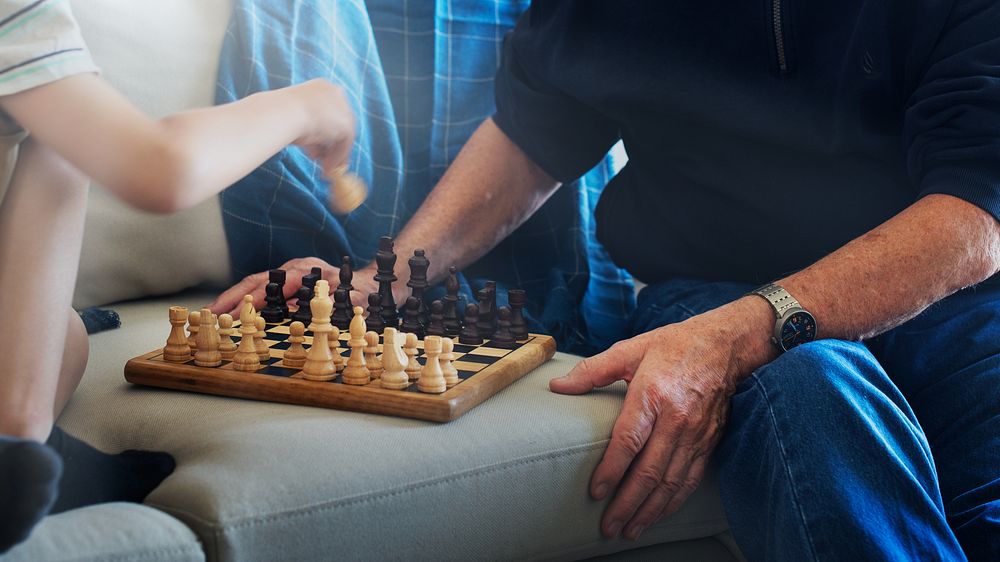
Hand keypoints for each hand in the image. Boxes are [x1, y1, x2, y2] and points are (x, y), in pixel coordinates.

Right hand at [208, 257, 378, 317]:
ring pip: (256, 284)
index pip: (271, 285)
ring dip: (234, 298)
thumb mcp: (346, 298)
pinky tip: (233, 310)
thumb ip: (322, 303)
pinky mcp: (290, 281)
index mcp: (305, 270)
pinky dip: (246, 299)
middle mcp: (294, 268)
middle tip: (210, 314)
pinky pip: (263, 289)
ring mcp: (290, 273)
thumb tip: (296, 309)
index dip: (251, 301)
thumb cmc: (360, 292)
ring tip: (214, 313)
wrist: (372, 283)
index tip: (234, 315)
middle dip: (231, 298)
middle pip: (255, 281)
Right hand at [290, 79, 355, 176]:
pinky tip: (326, 168)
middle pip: (339, 122)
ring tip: (324, 169)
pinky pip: (345, 144)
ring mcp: (343, 108)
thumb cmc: (280, 116)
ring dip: (335, 154)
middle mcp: (335, 93)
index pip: (329, 111)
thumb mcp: (295, 121)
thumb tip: (315, 148)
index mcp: (321, 87)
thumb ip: (310, 133)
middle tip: (325, 161)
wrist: (281, 113)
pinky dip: (337, 158)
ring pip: (343, 135)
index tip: (321, 146)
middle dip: (332, 144)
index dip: (325, 131)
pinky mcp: (346, 123)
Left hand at [549, 300, 773, 540]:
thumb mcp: (630, 349)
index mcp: (653, 394)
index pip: (629, 441)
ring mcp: (696, 434)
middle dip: (627, 503)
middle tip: (608, 527)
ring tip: (629, 529)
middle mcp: (677, 419)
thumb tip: (558, 386)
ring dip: (649, 510)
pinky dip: (673, 501)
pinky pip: (690, 479)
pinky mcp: (709, 442)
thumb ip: (592, 370)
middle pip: (650, 471)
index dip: (611, 470)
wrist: (725, 345)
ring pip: (671, 482)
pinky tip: (657, 514)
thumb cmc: (674, 346)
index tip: (596, 492)